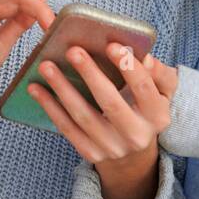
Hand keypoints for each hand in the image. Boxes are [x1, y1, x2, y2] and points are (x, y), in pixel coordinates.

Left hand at [28, 43, 174, 171]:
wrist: (132, 154)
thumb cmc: (143, 110)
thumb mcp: (161, 93)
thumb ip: (158, 74)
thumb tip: (144, 57)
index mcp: (157, 116)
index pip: (144, 88)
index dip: (128, 67)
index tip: (110, 44)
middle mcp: (137, 136)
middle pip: (110, 103)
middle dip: (90, 74)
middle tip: (73, 50)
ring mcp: (112, 148)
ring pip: (83, 116)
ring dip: (62, 89)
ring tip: (46, 66)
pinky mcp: (91, 154)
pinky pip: (67, 128)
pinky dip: (50, 107)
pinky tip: (36, 89)